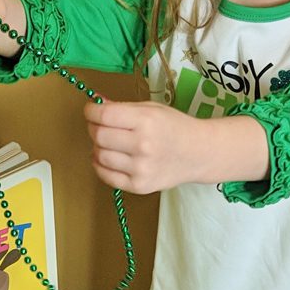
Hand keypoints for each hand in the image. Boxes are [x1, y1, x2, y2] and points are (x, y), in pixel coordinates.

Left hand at [84, 100, 268, 193]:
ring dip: (97, 147)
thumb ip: (122, 107)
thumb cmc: (174, 127)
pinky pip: (106, 176)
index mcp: (146, 121)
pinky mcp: (139, 186)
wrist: (198, 153)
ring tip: (108, 143)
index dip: (91, 111)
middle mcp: (143, 145)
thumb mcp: (152, 109)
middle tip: (99, 126)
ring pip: (100, 156)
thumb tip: (96, 103)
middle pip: (99, 136)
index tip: (91, 110)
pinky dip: (100, 166)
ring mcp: (141, 168)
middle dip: (93, 128)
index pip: (104, 115)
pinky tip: (108, 158)